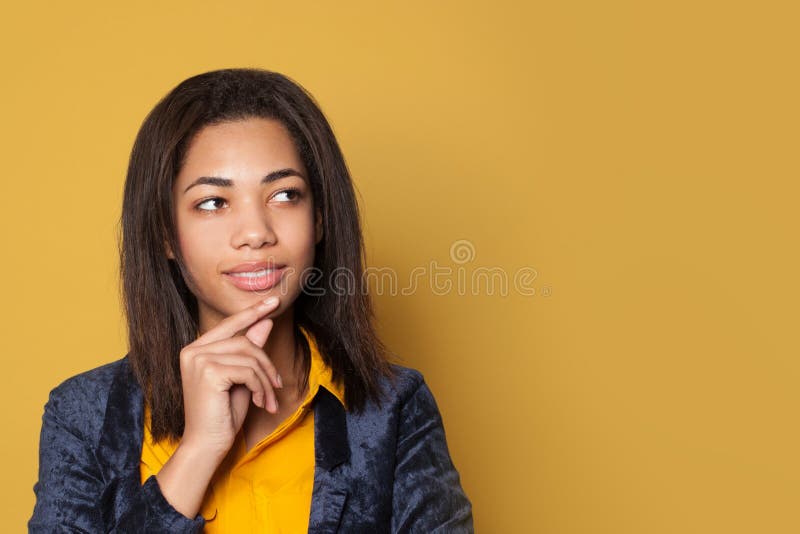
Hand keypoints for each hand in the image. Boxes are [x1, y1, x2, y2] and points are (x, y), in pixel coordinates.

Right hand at [178, 296, 282, 456]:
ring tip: (268, 399)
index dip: (253, 312)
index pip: (230, 324)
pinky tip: (259, 403)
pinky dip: (260, 387)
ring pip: (250, 356)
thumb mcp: (242, 378)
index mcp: (197, 349)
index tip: (274, 301)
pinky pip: (249, 370)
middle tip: (277, 387)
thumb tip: (266, 322)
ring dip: (266, 380)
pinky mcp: (208, 372)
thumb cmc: (223, 414)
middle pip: (245, 342)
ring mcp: (198, 360)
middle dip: (267, 365)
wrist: (207, 445)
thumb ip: (250, 350)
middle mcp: (193, 350)